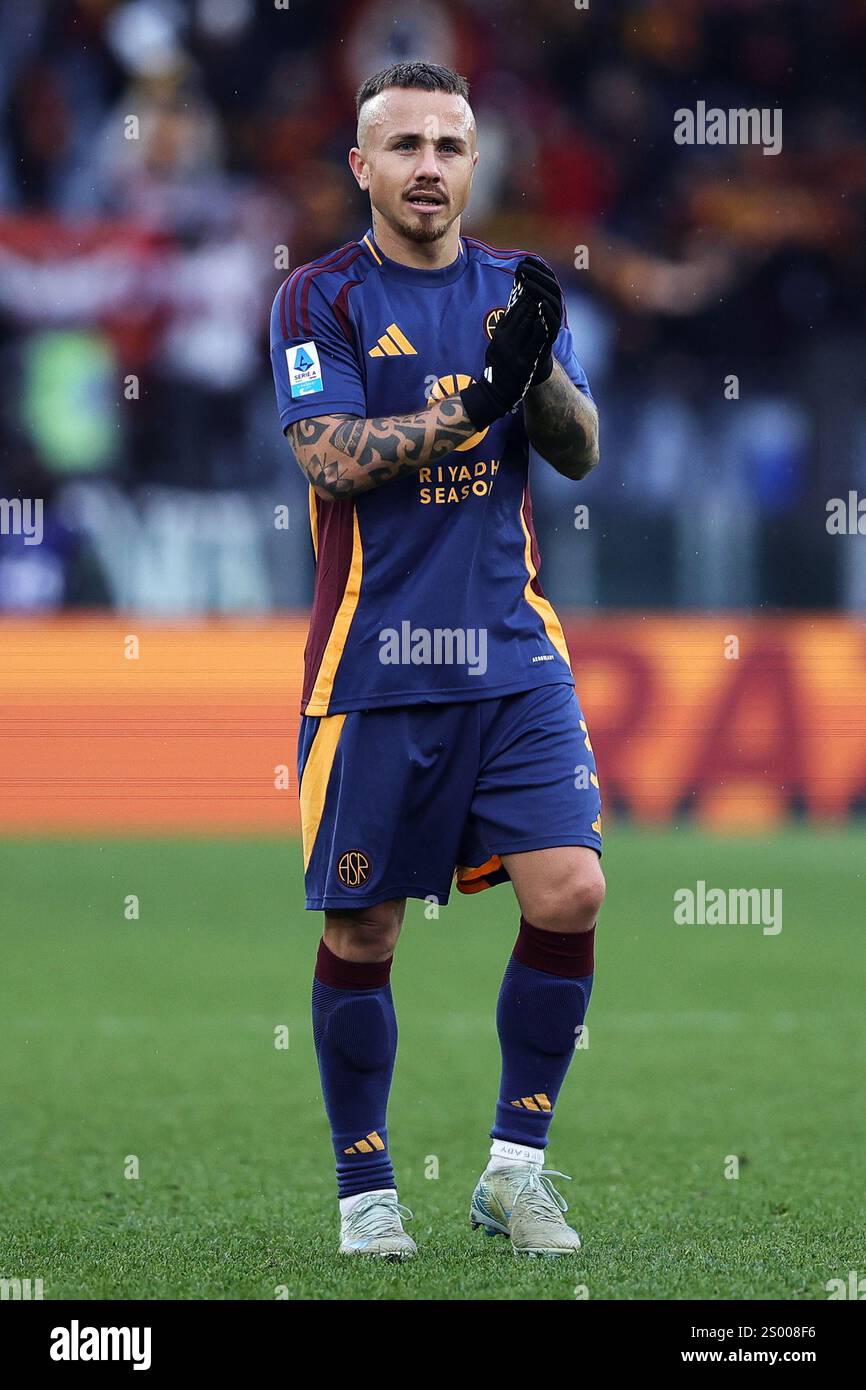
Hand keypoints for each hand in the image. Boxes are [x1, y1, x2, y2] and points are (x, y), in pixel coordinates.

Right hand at [460, 290, 549, 429]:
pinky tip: (545, 319)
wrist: (494, 394)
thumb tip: (515, 310)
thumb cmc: (499, 369)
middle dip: (532, 298)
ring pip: (527, 324)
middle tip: (542, 285)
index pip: (512, 311)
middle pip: (520, 314)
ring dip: (537, 308)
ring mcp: (514, 352)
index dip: (523, 296)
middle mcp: (504, 341)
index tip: (533, 284)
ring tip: (546, 296)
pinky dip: (540, 328)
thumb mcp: (497, 346)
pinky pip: (534, 341)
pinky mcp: (523, 362)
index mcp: (499, 336)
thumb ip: (506, 330)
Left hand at [514, 255, 562, 385]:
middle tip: (525, 267)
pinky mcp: (552, 335)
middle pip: (552, 285)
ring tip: (527, 283)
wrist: (530, 365)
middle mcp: (554, 309)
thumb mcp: (520, 312)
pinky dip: (547, 311)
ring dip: (541, 290)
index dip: (538, 267)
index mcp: (547, 300)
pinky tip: (539, 303)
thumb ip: (522, 295)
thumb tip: (517, 273)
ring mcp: (554, 322)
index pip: (546, 278)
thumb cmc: (524, 337)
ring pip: (554, 301)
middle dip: (539, 275)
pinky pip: (553, 321)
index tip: (525, 259)